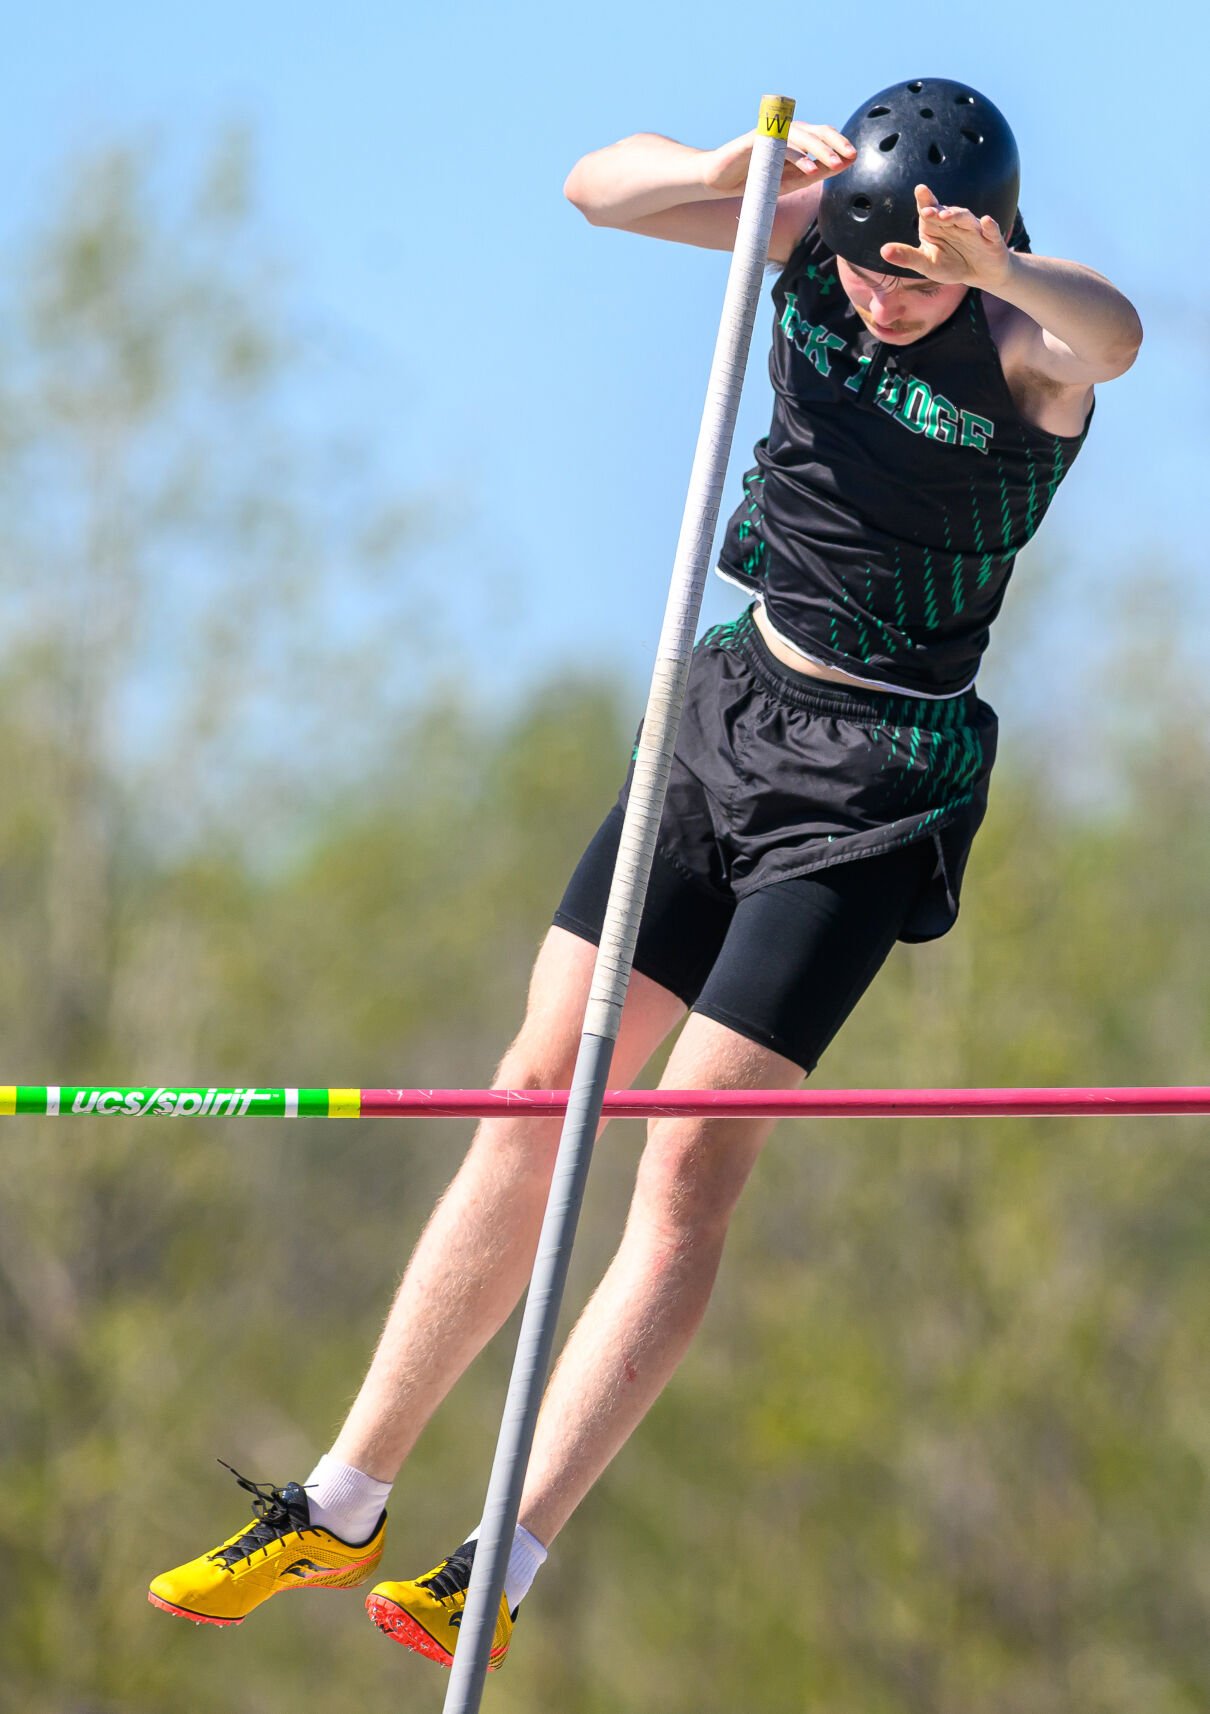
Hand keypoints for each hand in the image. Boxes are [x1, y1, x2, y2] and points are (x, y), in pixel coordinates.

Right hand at [702, 120, 854, 198]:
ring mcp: (769, 134)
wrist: (718, 182)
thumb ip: (816, 171)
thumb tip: (843, 164)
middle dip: (835, 142)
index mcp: (794, 138)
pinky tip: (808, 169)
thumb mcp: (791, 181)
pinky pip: (779, 146)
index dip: (839, 142)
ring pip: (800, 135)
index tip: (854, 156)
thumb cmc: (755, 180)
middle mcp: (783, 131)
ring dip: (820, 150)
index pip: (821, 134)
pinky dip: (796, 156)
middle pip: (814, 130)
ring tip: (835, 165)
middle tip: (850, 156)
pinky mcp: (755, 140)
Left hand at [879, 184, 1011, 288]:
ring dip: (956, 216)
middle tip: (926, 212)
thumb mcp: (926, 264)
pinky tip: (986, 221)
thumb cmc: (951, 265)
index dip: (925, 200)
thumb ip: (907, 256)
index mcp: (937, 225)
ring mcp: (974, 229)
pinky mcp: (991, 240)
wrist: (980, 274)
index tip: (920, 190)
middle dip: (938, 211)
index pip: (930, 209)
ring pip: (966, 218)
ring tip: (945, 217)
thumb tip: (883, 250)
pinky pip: (991, 231)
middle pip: (946, 212)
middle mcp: (955, 222)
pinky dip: (990, 226)